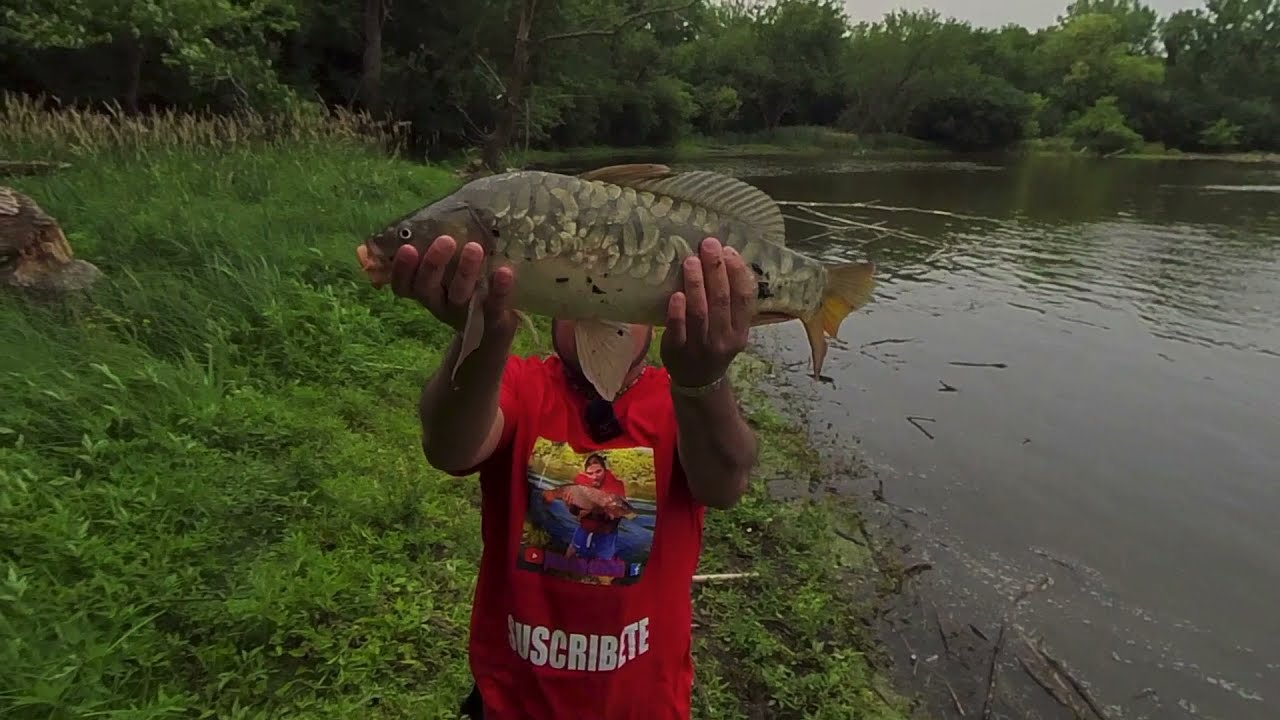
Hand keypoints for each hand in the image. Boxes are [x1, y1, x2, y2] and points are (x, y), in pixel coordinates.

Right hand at [390, 234, 519, 340]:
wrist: (495, 325)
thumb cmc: (467, 284)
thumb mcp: (450, 268)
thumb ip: (443, 245)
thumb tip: (448, 202)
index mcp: (425, 290)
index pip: (403, 285)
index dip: (401, 269)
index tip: (407, 248)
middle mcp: (439, 303)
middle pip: (427, 288)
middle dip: (433, 264)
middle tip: (446, 240)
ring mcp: (464, 314)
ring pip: (459, 295)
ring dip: (465, 271)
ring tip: (474, 248)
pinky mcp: (491, 320)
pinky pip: (493, 307)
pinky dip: (499, 290)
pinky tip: (504, 272)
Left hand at [661, 237, 755, 388]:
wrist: (699, 381)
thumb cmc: (714, 345)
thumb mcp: (732, 330)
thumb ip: (730, 304)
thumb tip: (723, 260)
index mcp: (740, 331)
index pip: (743, 299)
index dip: (738, 273)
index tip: (729, 250)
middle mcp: (723, 339)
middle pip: (721, 300)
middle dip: (716, 270)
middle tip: (709, 245)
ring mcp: (700, 347)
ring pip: (700, 312)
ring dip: (696, 284)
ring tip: (691, 260)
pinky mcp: (677, 351)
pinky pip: (678, 330)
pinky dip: (678, 312)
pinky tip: (676, 294)